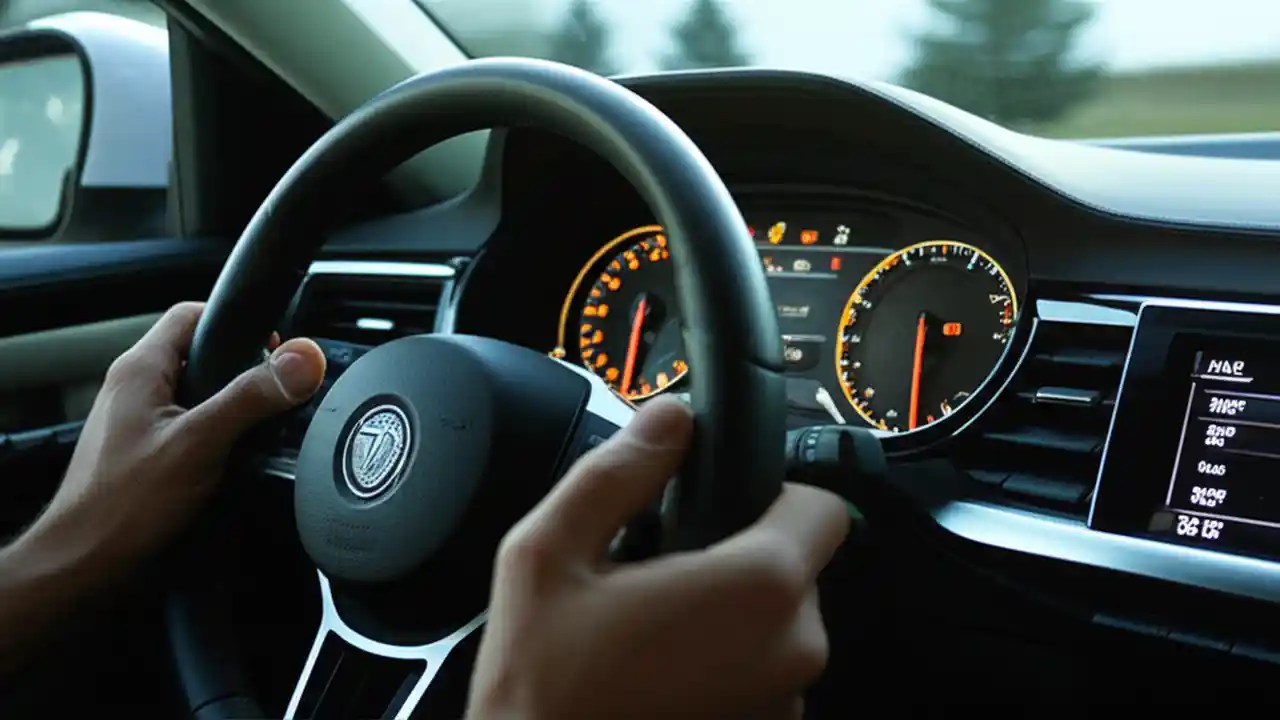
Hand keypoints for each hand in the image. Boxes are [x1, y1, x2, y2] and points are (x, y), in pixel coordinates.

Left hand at [0, 302, 324, 665]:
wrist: (86, 564)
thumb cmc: (123, 505)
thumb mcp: (200, 442)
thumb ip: (252, 397)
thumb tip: (302, 359)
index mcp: (139, 370)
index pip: (192, 315)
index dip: (237, 323)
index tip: (274, 348)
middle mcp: (134, 390)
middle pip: (201, 356)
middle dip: (242, 372)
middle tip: (273, 393)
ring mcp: (138, 422)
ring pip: (198, 395)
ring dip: (231, 409)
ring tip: (257, 430)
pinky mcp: (146, 453)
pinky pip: (191, 428)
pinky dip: (218, 437)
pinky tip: (235, 461)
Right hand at [468, 398, 849, 718]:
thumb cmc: (540, 685)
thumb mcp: (548, 553)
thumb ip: (618, 472)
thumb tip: (669, 418)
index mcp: (757, 589)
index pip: (823, 508)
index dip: (772, 494)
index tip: (716, 508)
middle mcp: (792, 652)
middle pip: (796, 567)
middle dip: (738, 558)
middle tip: (659, 574)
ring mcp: (783, 704)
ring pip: (776, 624)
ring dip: (729, 617)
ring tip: (650, 629)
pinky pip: (760, 674)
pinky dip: (724, 665)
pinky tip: (657, 670)